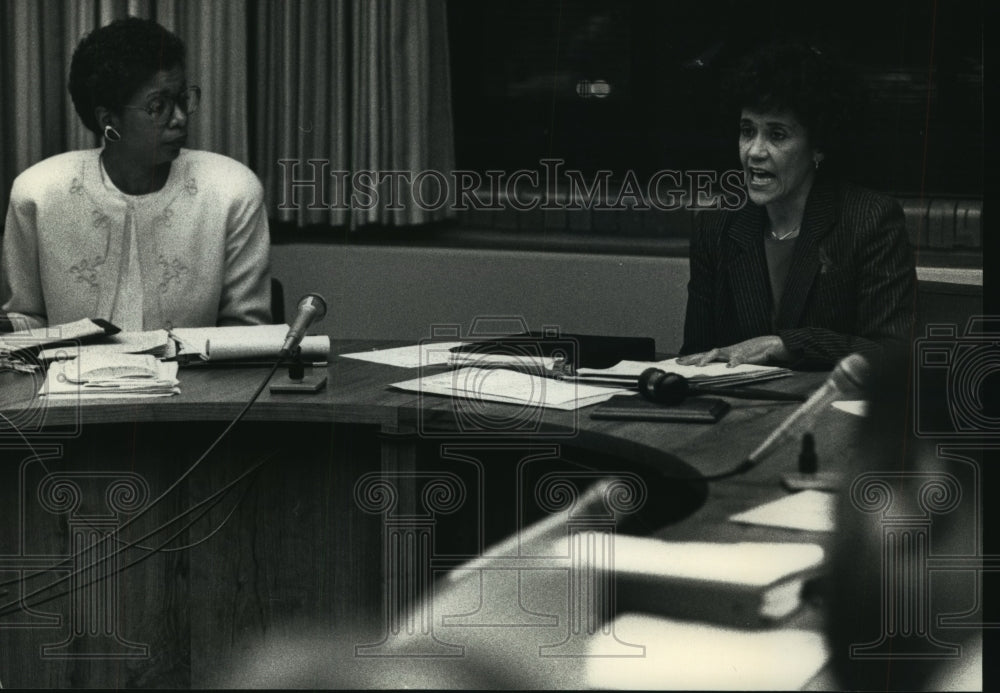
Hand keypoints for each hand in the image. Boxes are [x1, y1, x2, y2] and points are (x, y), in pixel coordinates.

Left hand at [676, 336, 792, 366]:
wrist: (767, 344)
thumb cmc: (750, 353)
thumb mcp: (735, 360)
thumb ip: (725, 365)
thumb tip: (715, 373)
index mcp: (722, 353)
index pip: (703, 354)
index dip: (690, 357)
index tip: (678, 361)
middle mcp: (725, 351)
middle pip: (704, 353)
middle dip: (692, 358)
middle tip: (679, 362)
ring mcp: (734, 352)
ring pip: (717, 353)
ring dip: (707, 358)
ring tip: (699, 366)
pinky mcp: (745, 354)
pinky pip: (738, 359)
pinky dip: (734, 363)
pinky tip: (729, 367)